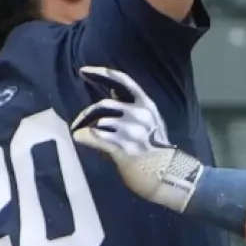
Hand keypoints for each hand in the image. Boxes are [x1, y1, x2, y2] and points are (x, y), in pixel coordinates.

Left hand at [69, 66, 205, 212]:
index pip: (122, 80)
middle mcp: (139, 113)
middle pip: (103, 103)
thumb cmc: (156, 149)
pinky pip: (94, 136)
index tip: (83, 71)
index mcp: (146, 104)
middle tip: (77, 122)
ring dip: (86, 128)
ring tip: (82, 136)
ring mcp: (131, 130)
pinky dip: (83, 137)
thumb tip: (110, 88)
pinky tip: (80, 139)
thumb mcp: (149, 121)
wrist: (168, 174)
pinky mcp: (122, 146)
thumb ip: (130, 105)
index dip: (101, 73)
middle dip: (86, 113)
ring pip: (98, 121)